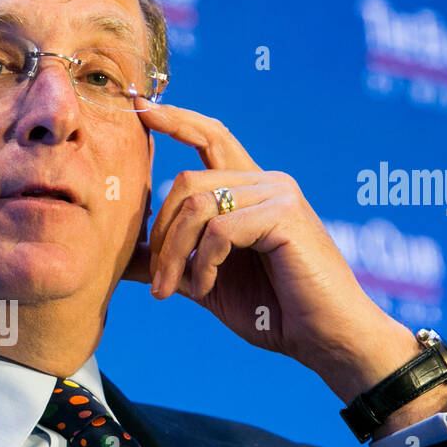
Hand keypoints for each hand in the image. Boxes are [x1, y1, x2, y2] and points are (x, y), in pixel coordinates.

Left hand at [122, 101, 417, 402]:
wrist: (326, 339)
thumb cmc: (273, 312)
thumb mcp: (205, 282)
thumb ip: (169, 262)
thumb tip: (120, 256)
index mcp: (250, 190)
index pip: (210, 136)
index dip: (176, 119)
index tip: (141, 107)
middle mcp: (266, 181)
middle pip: (185, 182)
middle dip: (159, 235)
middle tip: (157, 283)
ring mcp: (279, 194)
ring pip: (196, 206)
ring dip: (174, 255)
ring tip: (174, 291)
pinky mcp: (285, 215)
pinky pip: (219, 230)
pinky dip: (201, 264)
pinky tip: (204, 289)